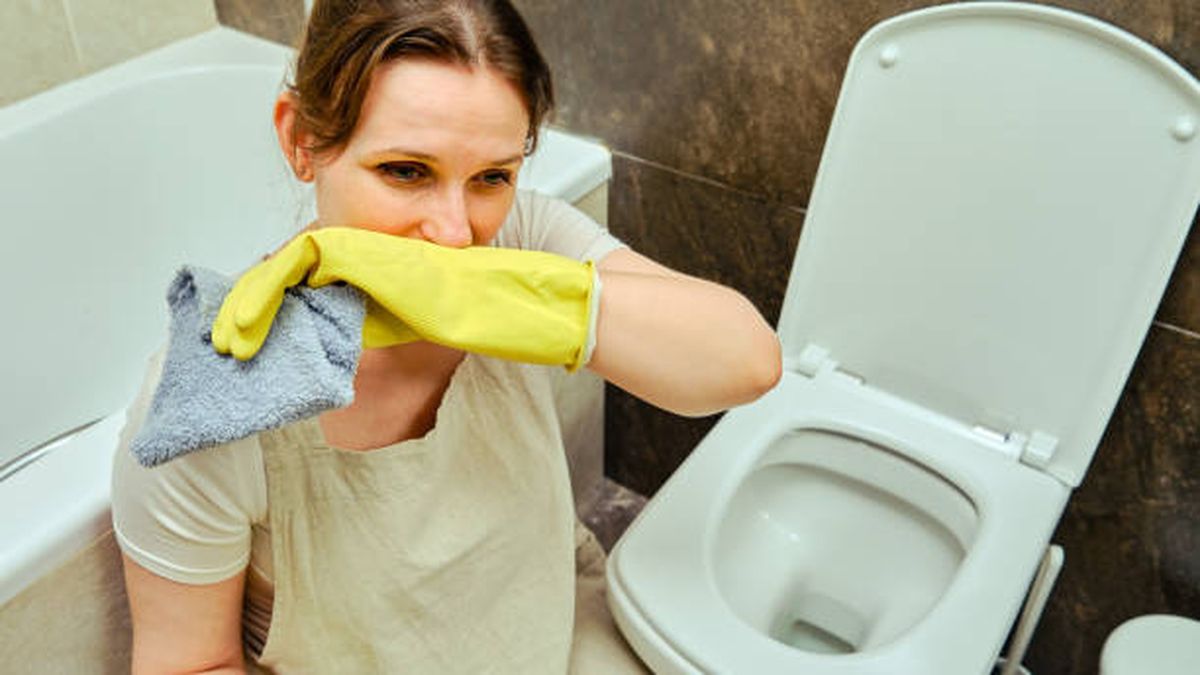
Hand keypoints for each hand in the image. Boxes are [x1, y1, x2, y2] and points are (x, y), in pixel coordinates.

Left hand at [212, 228, 596, 369]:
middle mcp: (355, 252)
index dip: (269, 309)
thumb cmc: (465, 311)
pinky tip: (246, 321)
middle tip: (225, 343)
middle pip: (283, 272)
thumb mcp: (398, 323)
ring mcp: (355, 246)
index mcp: (364, 268)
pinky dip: (264, 290)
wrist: (497, 300)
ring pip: (281, 266)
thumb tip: (322, 352)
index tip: (247, 344)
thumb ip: (360, 324)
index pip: (303, 283)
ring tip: (227, 339)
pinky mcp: (356, 248)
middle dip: (247, 307)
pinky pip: (295, 264)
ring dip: (247, 302)